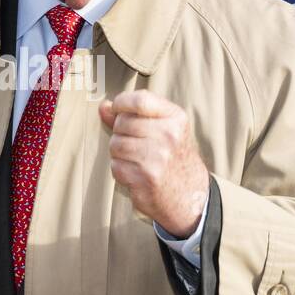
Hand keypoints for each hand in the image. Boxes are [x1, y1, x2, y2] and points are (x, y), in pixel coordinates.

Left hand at [100, 90, 208, 237]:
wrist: (191, 194)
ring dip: (119, 153)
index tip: (116, 110)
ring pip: (116, 145)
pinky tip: (136, 173)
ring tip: (136, 159)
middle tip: (134, 143)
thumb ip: (133, 115)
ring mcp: (157, 158)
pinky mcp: (145, 179)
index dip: (121, 103)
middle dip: (120, 132)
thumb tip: (103, 106)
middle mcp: (169, 136)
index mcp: (175, 118)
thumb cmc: (173, 157)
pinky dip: (121, 171)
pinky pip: (116, 166)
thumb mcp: (165, 129)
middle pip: (122, 123)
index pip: (140, 100)